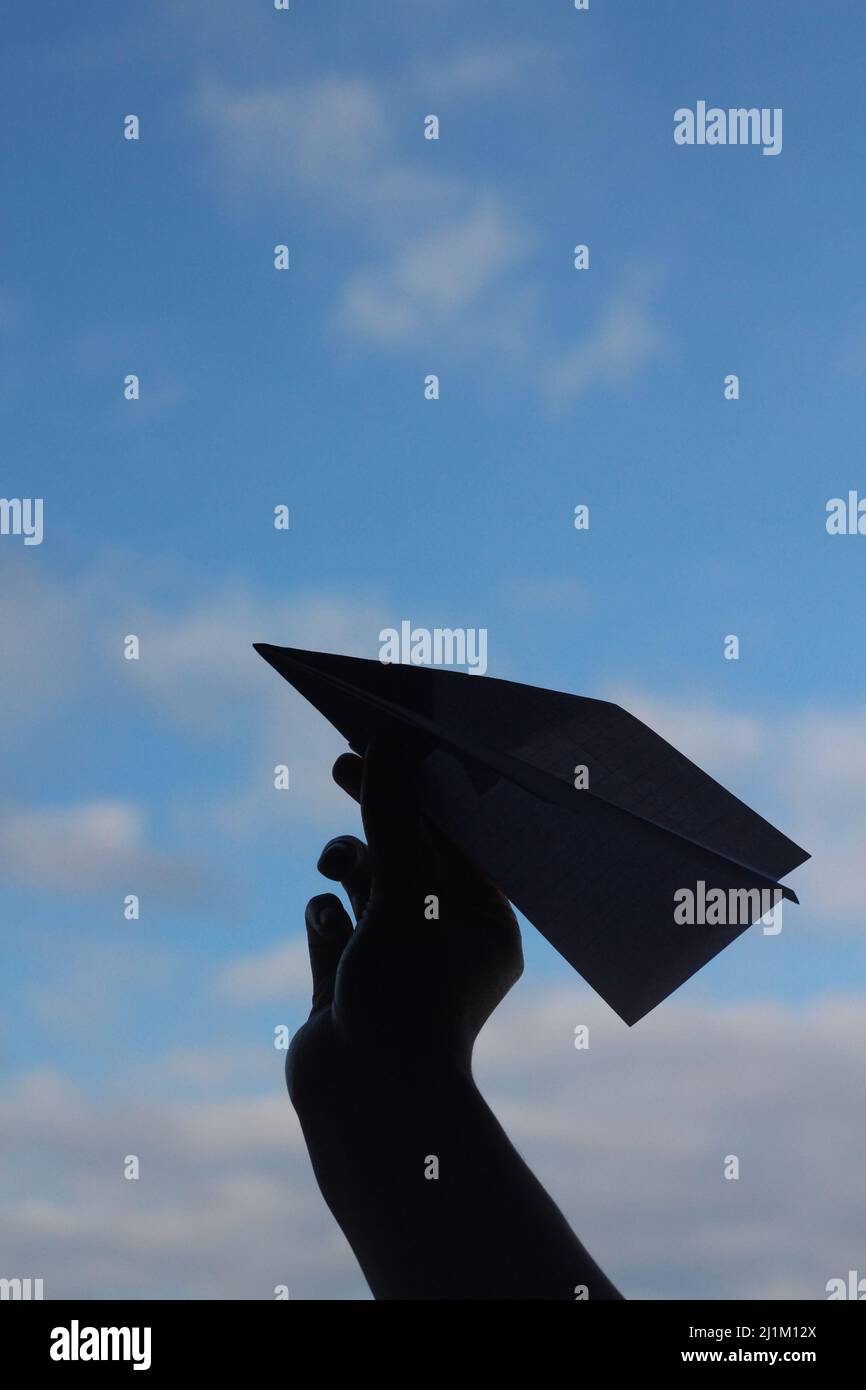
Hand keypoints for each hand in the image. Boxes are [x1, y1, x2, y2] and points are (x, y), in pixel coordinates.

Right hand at [287, 738, 522, 1112]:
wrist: (366, 1103)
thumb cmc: (408, 994)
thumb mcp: (404, 890)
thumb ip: (392, 816)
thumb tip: (388, 742)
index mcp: (487, 920)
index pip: (455, 835)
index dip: (422, 786)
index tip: (389, 743)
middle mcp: (446, 939)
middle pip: (408, 850)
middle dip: (376, 812)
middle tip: (341, 762)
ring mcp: (395, 961)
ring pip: (364, 880)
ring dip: (347, 865)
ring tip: (335, 871)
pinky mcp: (348, 981)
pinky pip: (332, 919)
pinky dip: (325, 916)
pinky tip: (330, 939)